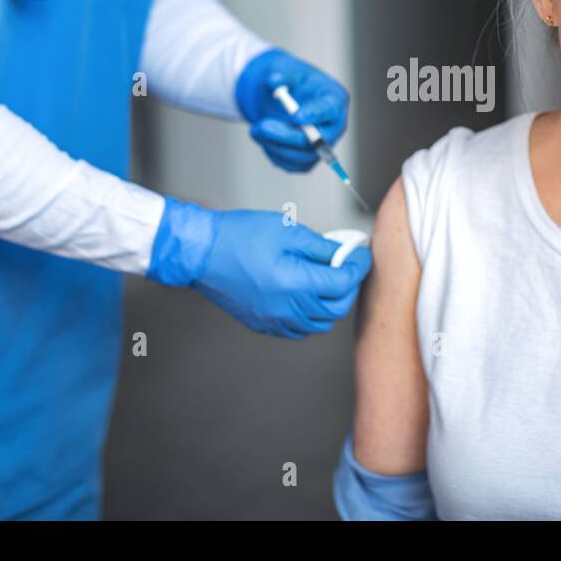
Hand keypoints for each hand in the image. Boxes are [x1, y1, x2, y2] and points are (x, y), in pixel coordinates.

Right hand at [146, 198, 369, 338]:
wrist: (200, 253)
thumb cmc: (238, 236)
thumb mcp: (287, 231)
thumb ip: (320, 246)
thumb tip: (343, 252)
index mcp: (295, 283)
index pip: (343, 283)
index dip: (357, 267)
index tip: (360, 254)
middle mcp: (287, 308)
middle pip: (336, 308)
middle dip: (348, 287)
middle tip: (348, 266)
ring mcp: (274, 320)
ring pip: (319, 324)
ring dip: (331, 304)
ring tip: (328, 280)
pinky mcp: (263, 324)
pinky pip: (298, 329)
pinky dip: (311, 317)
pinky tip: (307, 297)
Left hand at [235, 47, 349, 171]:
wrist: (282, 98)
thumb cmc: (290, 81)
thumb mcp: (285, 70)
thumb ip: (281, 74)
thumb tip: (273, 81)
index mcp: (334, 100)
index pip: (329, 110)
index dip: (314, 115)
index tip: (295, 117)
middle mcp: (334, 127)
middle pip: (318, 141)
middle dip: (288, 136)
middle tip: (262, 126)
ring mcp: (322, 146)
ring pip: (301, 156)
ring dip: (274, 144)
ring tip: (256, 128)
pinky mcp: (307, 160)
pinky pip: (290, 164)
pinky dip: (273, 151)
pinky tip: (264, 136)